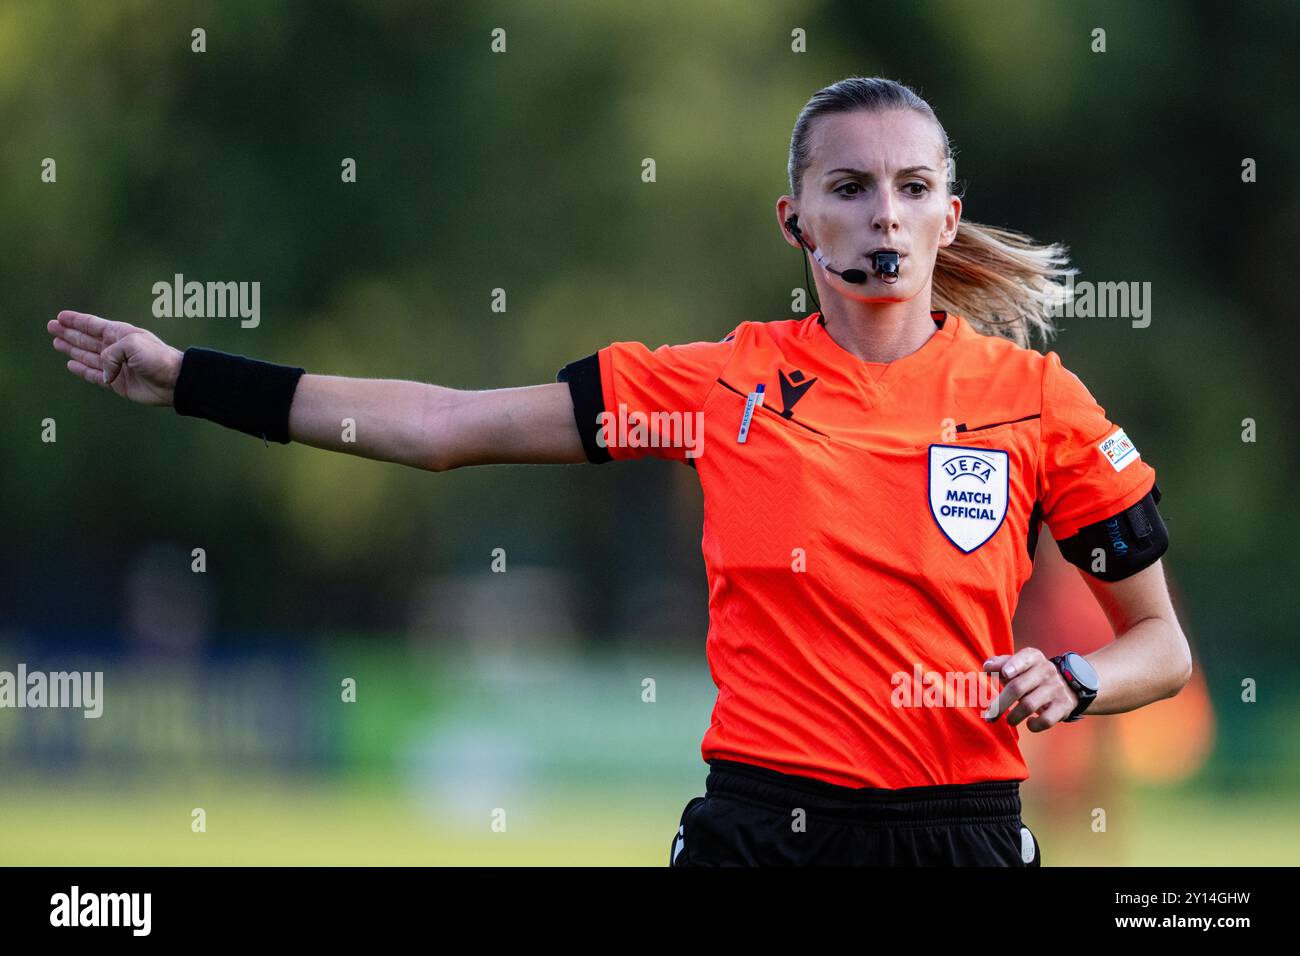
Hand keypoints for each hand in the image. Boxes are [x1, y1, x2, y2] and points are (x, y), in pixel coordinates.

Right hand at [48, 310, 183, 406]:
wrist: (174, 381)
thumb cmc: (156, 358)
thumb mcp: (131, 345)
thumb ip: (109, 355)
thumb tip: (103, 374)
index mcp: (120, 334)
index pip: (92, 325)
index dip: (76, 321)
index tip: (60, 316)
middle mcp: (116, 348)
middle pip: (86, 339)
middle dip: (68, 333)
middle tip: (51, 327)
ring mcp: (115, 366)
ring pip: (87, 355)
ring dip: (71, 349)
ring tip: (56, 343)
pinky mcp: (117, 382)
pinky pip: (94, 374)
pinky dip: (82, 369)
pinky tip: (70, 364)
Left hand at [982, 648, 1079, 731]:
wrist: (1066, 685)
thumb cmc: (1030, 675)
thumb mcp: (1017, 665)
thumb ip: (999, 664)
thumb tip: (987, 667)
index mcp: (1033, 657)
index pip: (1024, 658)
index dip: (1014, 665)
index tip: (1005, 673)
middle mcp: (1046, 670)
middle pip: (1018, 687)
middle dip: (1000, 704)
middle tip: (989, 716)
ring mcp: (1056, 688)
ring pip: (1029, 705)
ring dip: (1013, 717)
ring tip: (1008, 721)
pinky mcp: (1063, 705)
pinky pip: (1046, 720)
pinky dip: (1034, 725)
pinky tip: (1028, 723)